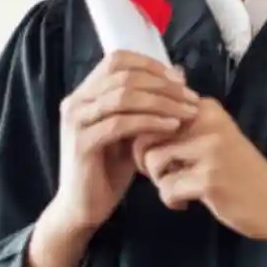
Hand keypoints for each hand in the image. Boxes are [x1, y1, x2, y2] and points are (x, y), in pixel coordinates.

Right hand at [28, 50, 198, 266]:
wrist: (83, 207)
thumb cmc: (109, 167)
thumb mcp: (130, 130)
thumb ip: (146, 104)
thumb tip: (178, 74)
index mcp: (85, 92)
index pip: (117, 59)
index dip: (150, 65)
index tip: (179, 80)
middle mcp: (76, 101)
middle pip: (123, 75)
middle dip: (162, 84)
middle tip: (190, 97)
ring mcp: (76, 121)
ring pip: (123, 97)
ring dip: (161, 101)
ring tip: (187, 111)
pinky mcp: (83, 144)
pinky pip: (120, 124)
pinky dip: (150, 122)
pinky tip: (172, 127)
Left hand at [131, 97, 266, 241]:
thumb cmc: (240, 172)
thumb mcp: (213, 139)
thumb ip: (181, 128)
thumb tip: (136, 123)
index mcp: (207, 108)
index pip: (153, 110)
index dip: (146, 137)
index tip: (162, 155)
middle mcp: (208, 122)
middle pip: (147, 133)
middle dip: (145, 159)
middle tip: (162, 175)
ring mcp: (210, 149)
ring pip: (153, 159)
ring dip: (158, 180)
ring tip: (176, 187)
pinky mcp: (209, 178)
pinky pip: (166, 187)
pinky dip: (170, 200)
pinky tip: (186, 203)